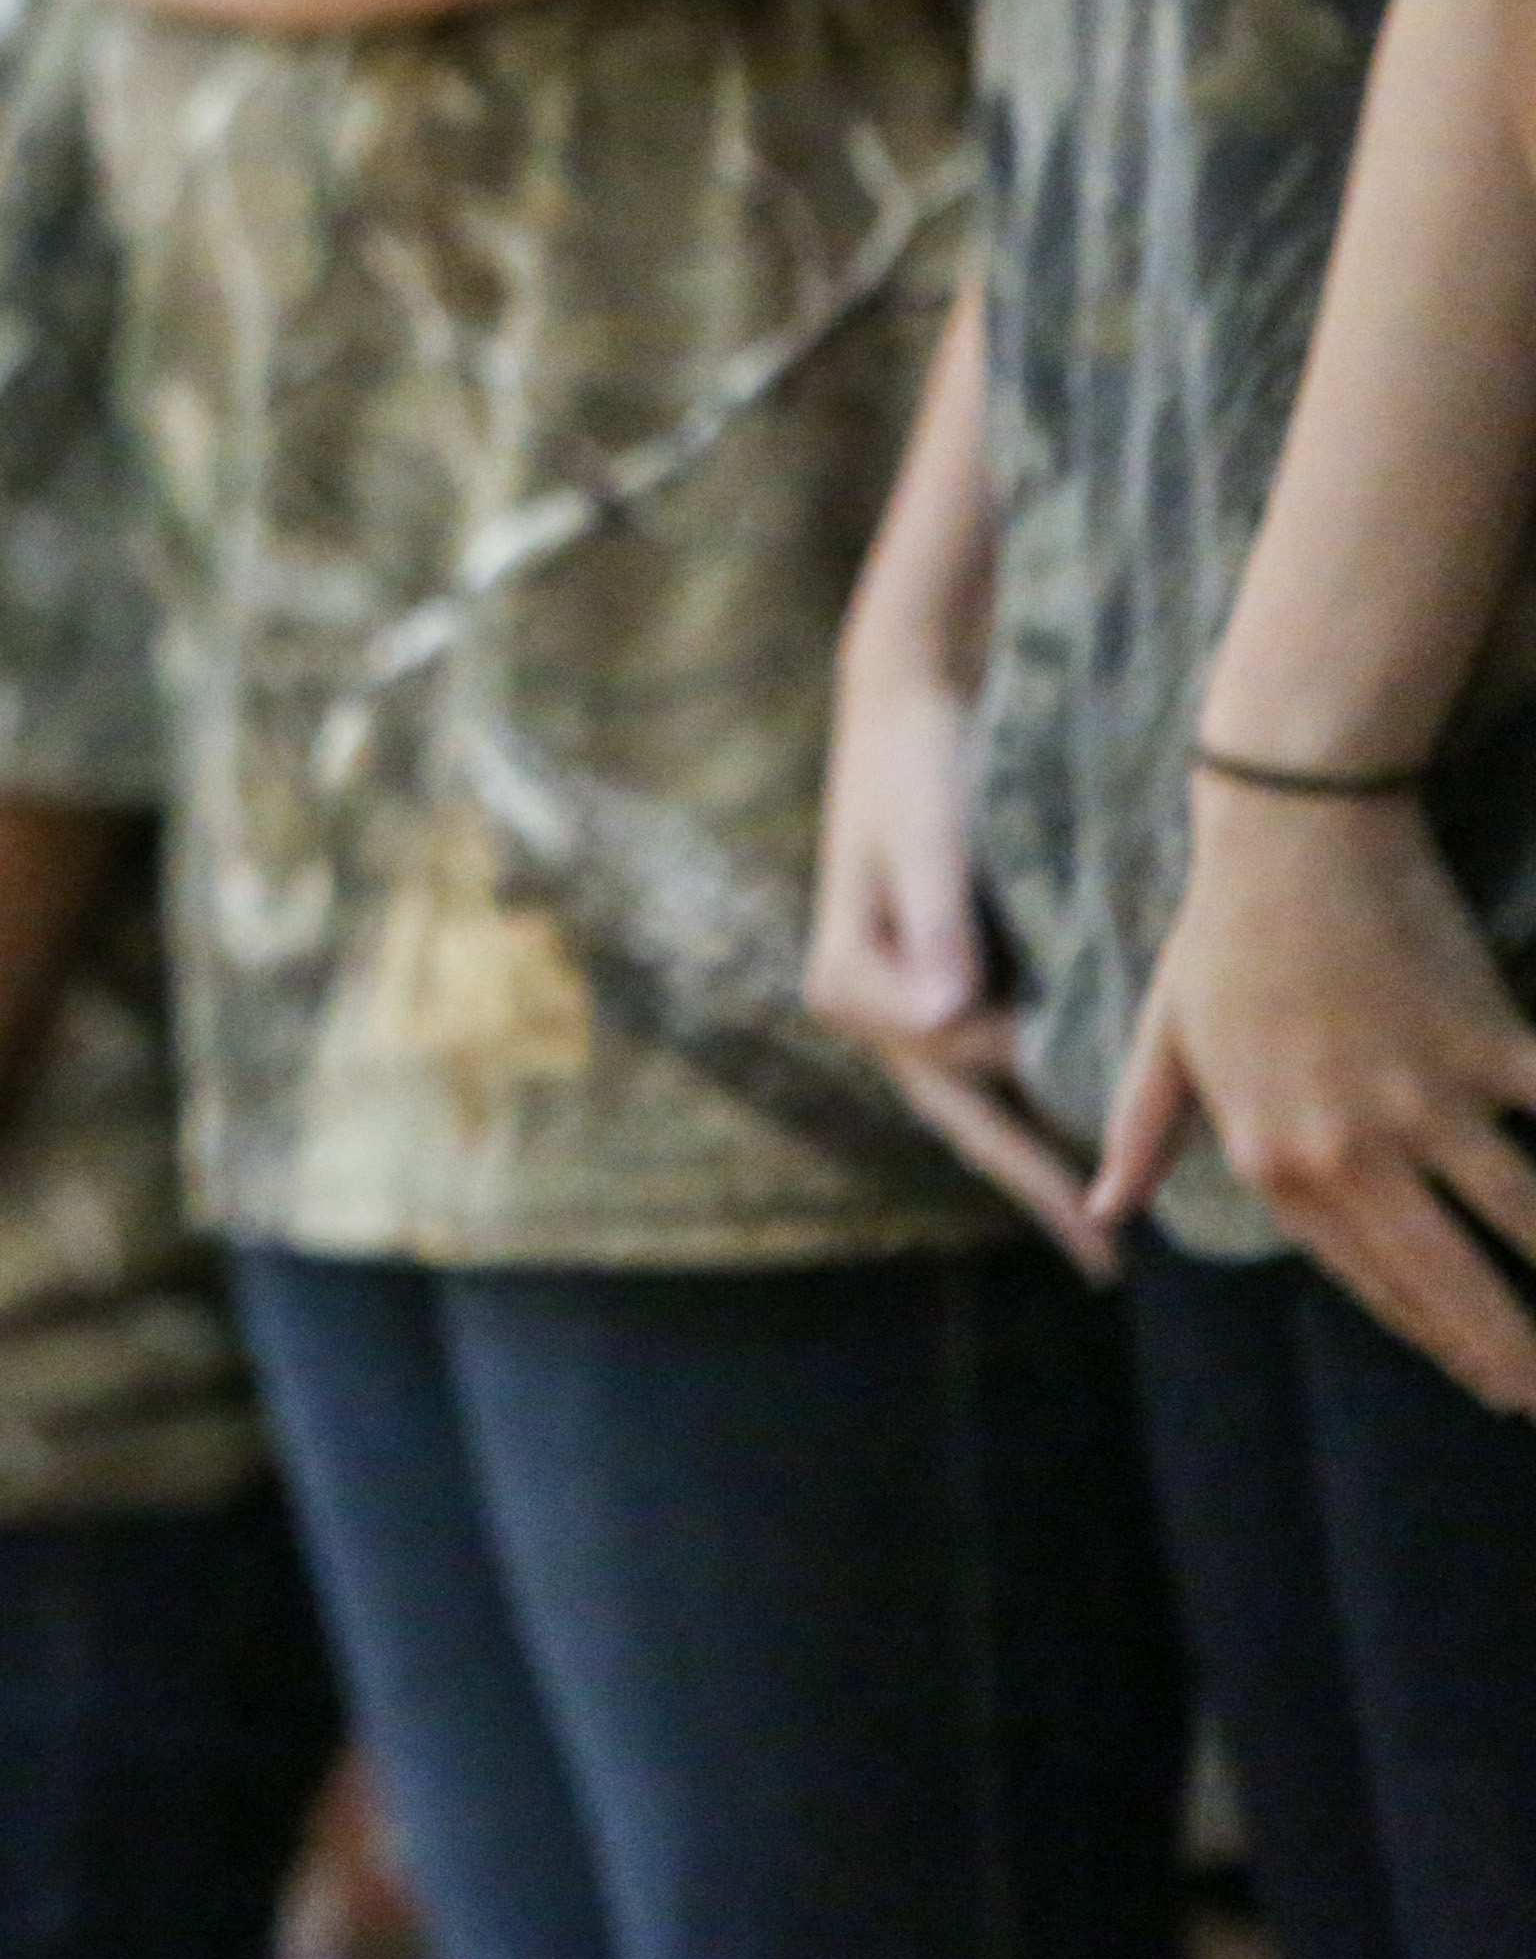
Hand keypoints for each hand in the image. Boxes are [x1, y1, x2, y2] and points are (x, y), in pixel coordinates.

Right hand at [804, 644, 1101, 1271]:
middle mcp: (867, 1008)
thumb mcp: (922, 835)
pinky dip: (1033, 1103)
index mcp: (853, 986)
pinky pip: (986, 1066)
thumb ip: (935, 923)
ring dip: (1035, 1152)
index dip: (1027, 1064)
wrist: (905, 697)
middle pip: (958, 1116)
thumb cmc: (916, 759)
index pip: (957, 1061)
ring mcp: (898, 1001)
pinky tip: (1084, 1126)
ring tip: (1105, 1215)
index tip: (1102, 1059)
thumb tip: (944, 1018)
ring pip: (974, 1101)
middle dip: (1031, 1185)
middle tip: (1102, 1260)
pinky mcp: (932, 983)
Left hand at [1100, 783, 1535, 1412]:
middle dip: (1503, 1350)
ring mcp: (1421, 1100)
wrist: (1286, 831)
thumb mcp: (1164, 1041)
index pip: (1365, 1279)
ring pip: (1523, 1221)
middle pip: (1446, 1278)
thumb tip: (1106, 1210)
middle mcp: (1345, 1149)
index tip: (1473, 1372)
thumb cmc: (1222, 933)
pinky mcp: (1486, 1042)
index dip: (1426, 1333)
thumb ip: (1146, 1133)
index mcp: (1272, 1159)